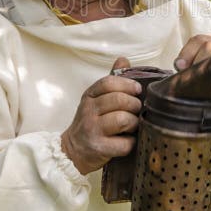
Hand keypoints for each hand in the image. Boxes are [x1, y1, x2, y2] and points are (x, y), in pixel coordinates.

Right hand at [60, 57, 141, 174]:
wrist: (72, 151)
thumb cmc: (91, 122)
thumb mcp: (96, 99)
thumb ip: (111, 81)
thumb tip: (123, 59)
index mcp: (89, 96)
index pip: (109, 82)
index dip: (127, 84)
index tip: (138, 90)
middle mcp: (88, 111)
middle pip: (119, 100)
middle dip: (134, 105)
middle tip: (137, 110)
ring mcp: (92, 130)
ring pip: (123, 120)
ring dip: (134, 123)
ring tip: (132, 126)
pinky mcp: (98, 148)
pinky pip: (124, 143)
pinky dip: (131, 143)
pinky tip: (127, 140)